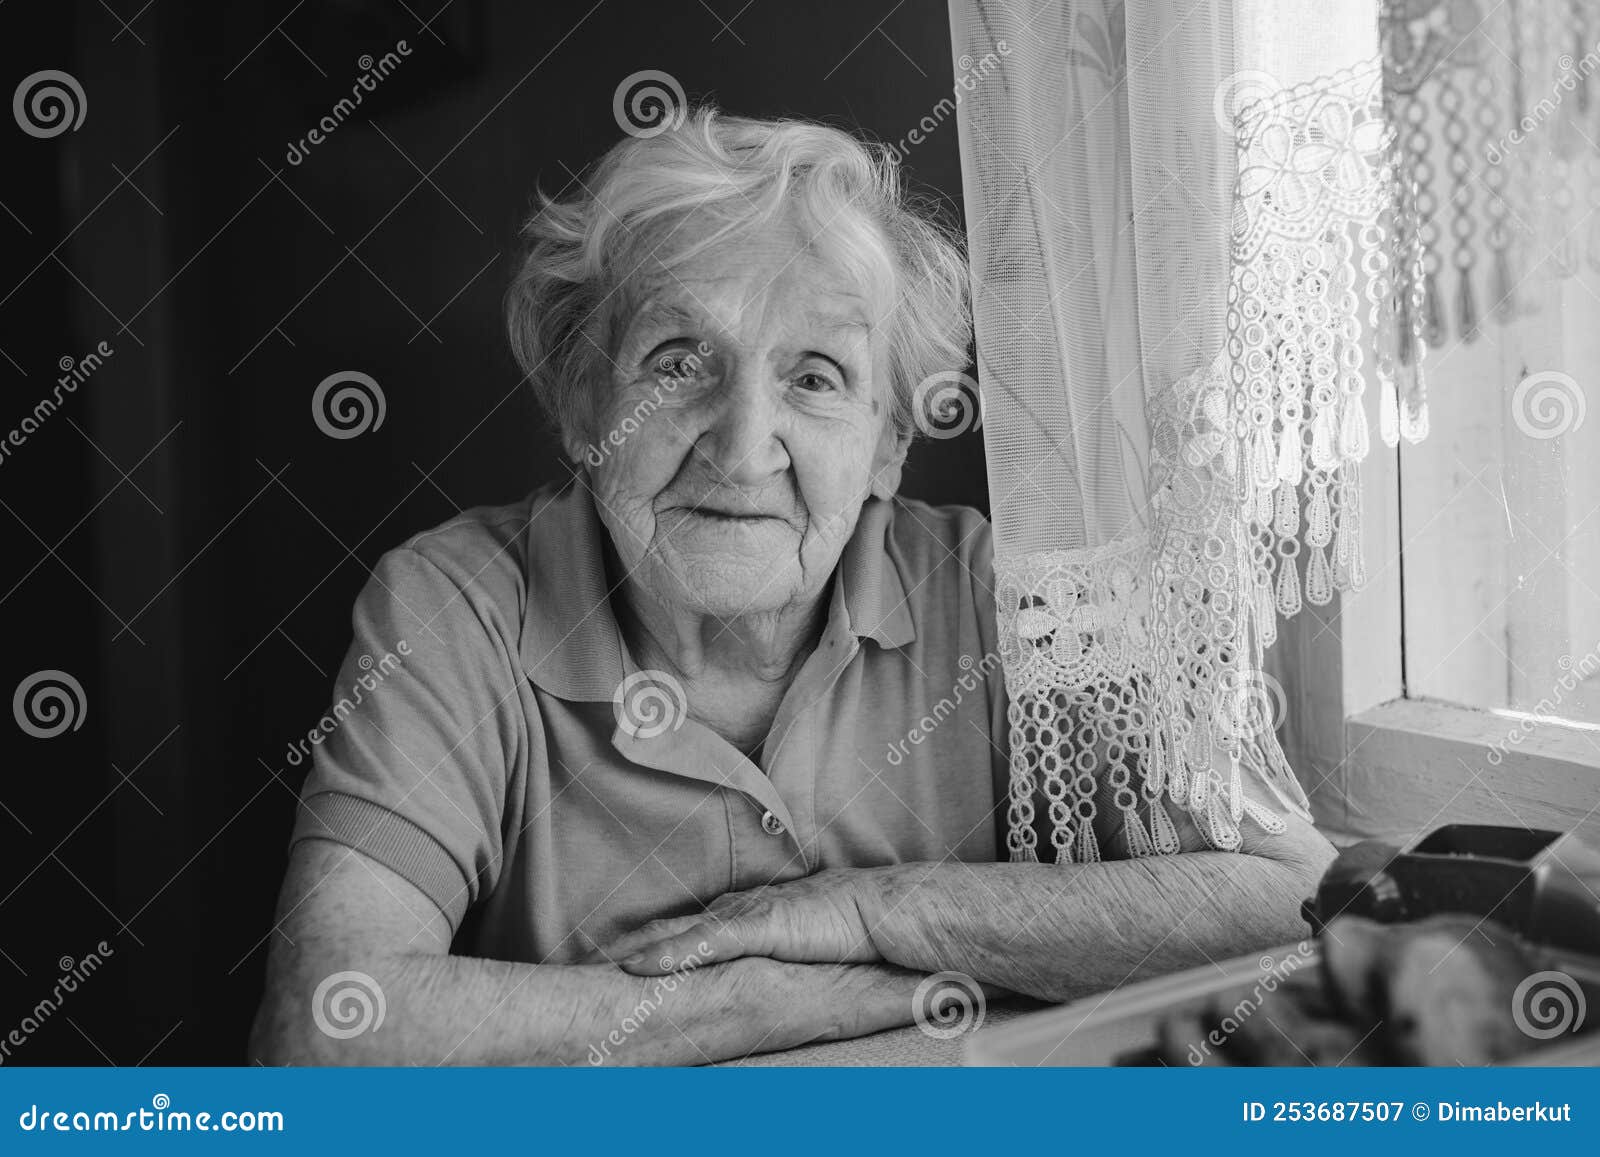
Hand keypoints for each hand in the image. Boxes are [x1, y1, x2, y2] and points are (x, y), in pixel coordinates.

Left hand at [602, 868, 884, 975]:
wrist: (899, 910)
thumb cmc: (870, 927)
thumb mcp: (822, 940)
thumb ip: (800, 945)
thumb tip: (794, 958)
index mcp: (761, 909)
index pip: (700, 921)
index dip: (662, 933)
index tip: (626, 949)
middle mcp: (748, 906)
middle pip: (679, 921)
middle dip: (636, 937)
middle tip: (592, 953)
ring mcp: (753, 914)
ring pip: (681, 931)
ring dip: (638, 946)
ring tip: (595, 963)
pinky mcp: (762, 925)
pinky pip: (704, 942)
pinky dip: (668, 953)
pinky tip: (636, 966)